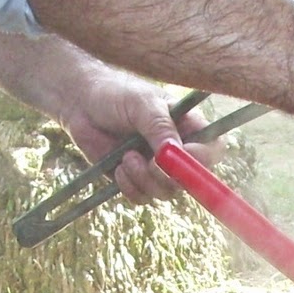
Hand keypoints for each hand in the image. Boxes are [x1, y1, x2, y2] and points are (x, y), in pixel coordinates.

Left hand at [56, 65, 220, 203]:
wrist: (81, 103)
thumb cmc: (114, 94)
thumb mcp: (140, 104)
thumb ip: (159, 127)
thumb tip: (174, 153)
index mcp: (189, 127)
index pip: (212, 151)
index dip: (201, 161)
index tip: (179, 157)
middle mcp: (178, 151)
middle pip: (190, 181)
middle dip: (167, 176)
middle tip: (149, 162)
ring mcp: (159, 168)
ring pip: (165, 193)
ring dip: (144, 180)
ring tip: (126, 158)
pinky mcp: (138, 180)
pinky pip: (143, 198)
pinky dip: (130, 188)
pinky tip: (119, 168)